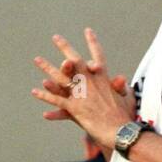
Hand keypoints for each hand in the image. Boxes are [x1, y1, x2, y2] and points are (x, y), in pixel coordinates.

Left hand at [32, 29, 134, 145]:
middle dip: (65, 47)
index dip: (92, 43)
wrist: (119, 130)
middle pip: (74, 60)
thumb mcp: (126, 97)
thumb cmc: (125, 115)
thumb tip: (121, 77)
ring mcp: (80, 94)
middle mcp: (90, 82)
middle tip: (56, 37)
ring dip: (47, 67)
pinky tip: (35, 91)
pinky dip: (46, 95)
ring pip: (60, 77)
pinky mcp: (74, 108)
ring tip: (37, 59)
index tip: (87, 30)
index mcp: (103, 77)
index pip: (97, 55)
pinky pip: (56, 99)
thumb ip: (120, 87)